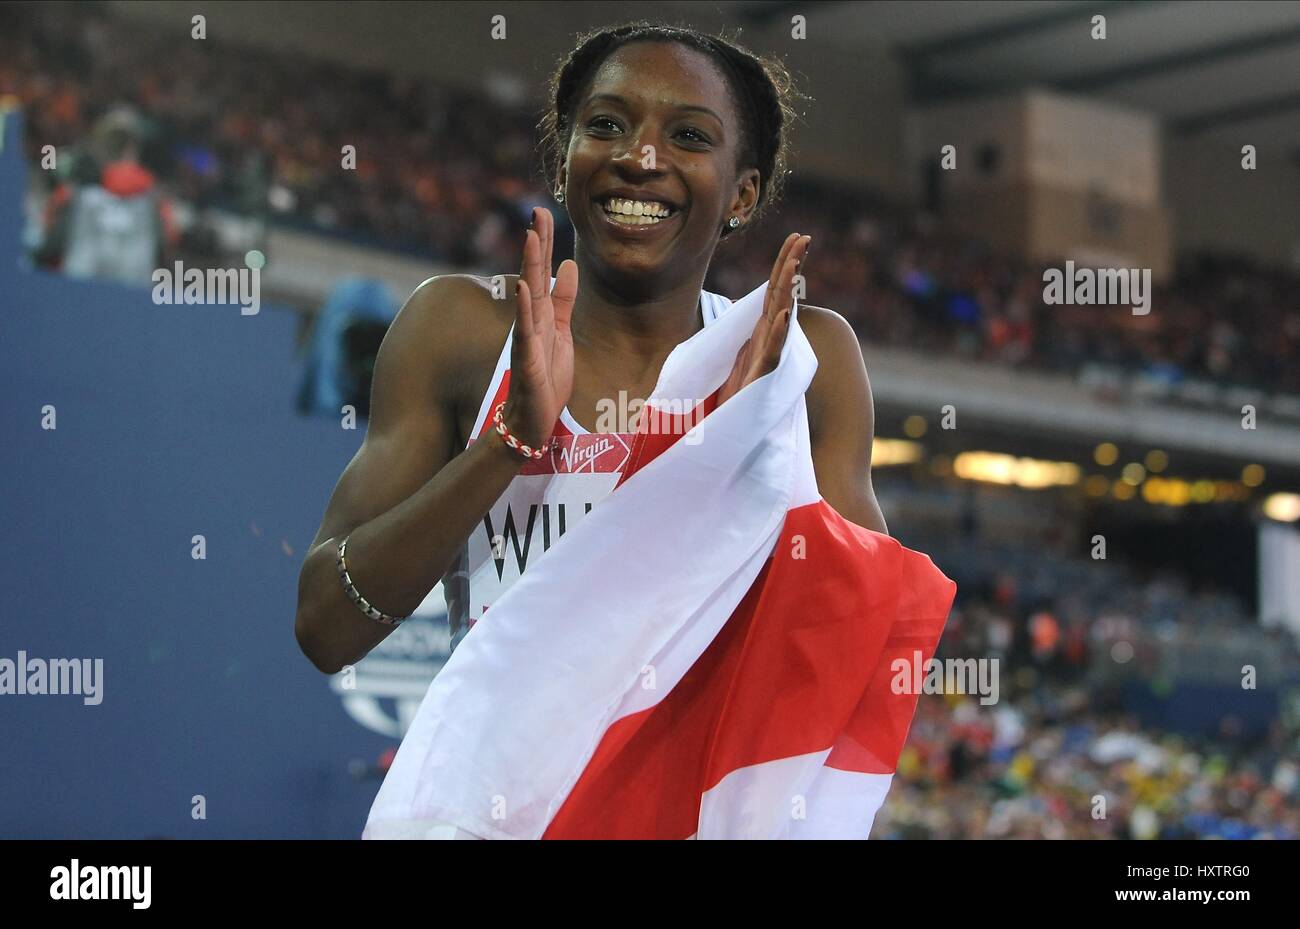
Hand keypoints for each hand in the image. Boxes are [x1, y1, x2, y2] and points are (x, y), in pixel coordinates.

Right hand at [503, 207, 576, 448]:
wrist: (532, 420)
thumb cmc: (546, 378)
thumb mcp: (562, 333)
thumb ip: (565, 300)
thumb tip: (569, 265)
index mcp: (541, 313)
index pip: (542, 271)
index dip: (545, 242)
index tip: (544, 212)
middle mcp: (530, 320)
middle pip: (533, 275)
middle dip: (537, 244)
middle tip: (538, 212)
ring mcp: (527, 339)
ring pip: (528, 297)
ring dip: (530, 267)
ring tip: (531, 238)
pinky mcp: (527, 361)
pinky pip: (524, 332)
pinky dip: (524, 309)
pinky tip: (524, 288)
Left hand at [717, 232, 809, 405]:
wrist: (731, 427)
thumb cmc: (735, 392)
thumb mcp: (739, 352)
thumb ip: (753, 333)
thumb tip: (761, 314)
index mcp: (762, 329)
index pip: (775, 290)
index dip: (785, 263)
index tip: (797, 238)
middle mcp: (768, 338)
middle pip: (781, 295)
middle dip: (791, 265)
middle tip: (803, 238)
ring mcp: (768, 355)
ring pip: (779, 317)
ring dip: (786, 290)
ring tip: (792, 265)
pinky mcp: (762, 376)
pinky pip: (771, 351)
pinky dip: (778, 332)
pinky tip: (782, 313)